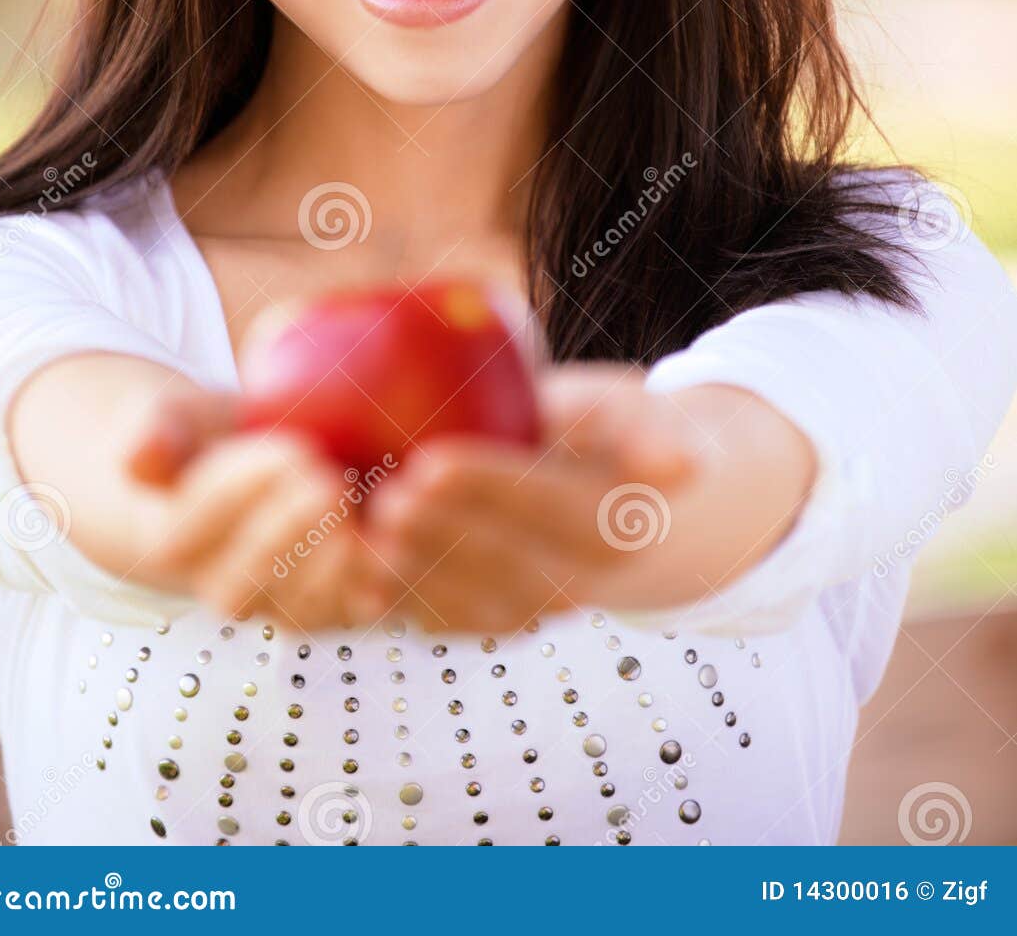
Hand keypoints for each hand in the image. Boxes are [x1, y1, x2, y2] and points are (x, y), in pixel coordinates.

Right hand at [125, 388, 375, 629]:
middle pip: (245, 581)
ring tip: (358, 513)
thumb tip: (137, 459)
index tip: (288, 447)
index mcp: (175, 540)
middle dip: (287, 532)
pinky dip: (373, 584)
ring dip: (331, 567)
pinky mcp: (331, 608)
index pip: (197, 523)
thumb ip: (163, 433)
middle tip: (326, 478)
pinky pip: (350, 613)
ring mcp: (277, 606)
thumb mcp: (186, 419)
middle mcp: (222, 587)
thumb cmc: (219, 440)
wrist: (260, 478)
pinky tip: (392, 545)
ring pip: (298, 609)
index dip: (242, 488)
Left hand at [354, 365, 703, 631]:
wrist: (612, 504)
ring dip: (412, 579)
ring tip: (358, 539)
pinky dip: (398, 604)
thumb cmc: (607, 433)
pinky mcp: (487, 620)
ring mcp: (530, 610)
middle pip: (504, 566)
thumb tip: (682, 466)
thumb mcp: (631, 411)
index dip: (490, 487)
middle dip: (439, 538)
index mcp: (614, 523)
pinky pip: (443, 622)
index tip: (431, 459)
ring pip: (470, 607)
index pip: (548, 505)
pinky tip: (352, 574)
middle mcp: (577, 583)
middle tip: (384, 499)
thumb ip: (647, 434)